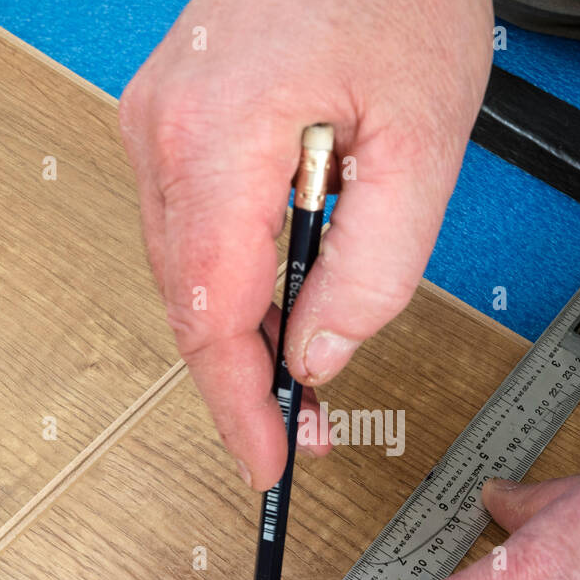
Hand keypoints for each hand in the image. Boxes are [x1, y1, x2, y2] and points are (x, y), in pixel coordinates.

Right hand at [119, 0, 493, 489]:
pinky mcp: (172, 117)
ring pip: (188, 271)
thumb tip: (319, 352)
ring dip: (242, 331)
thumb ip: (374, 267)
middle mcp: (164, 132)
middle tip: (300, 431)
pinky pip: (192, 227)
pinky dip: (235, 277)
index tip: (265, 461)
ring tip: (299, 371)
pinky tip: (278, 296)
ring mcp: (156, 121)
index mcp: (217, 141)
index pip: (212, 317)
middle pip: (190, 302)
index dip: (237, 406)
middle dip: (243, 379)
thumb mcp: (422, 143)